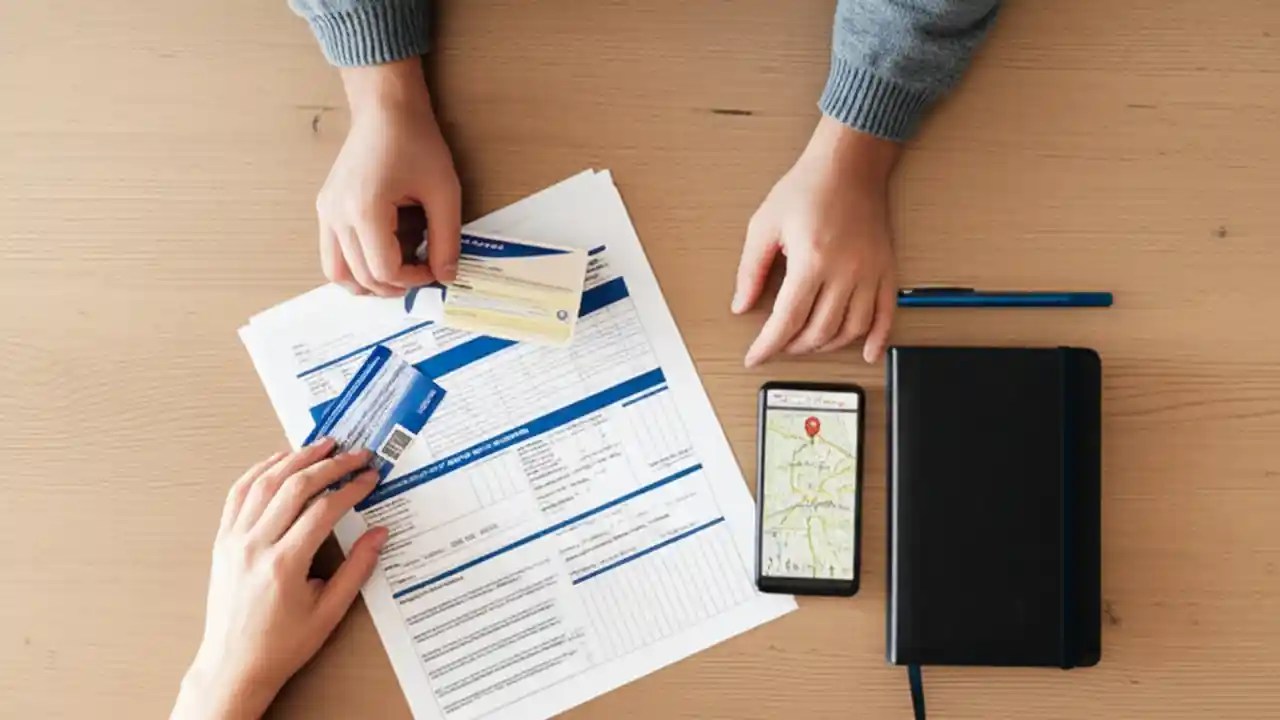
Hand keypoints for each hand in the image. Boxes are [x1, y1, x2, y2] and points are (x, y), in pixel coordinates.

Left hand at [171, 440, 387, 719]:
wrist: (234, 665)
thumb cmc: (281, 645)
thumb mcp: (329, 612)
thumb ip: (357, 569)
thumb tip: (379, 534)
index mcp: (284, 565)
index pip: (323, 509)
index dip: (351, 488)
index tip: (370, 478)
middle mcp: (255, 546)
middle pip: (295, 486)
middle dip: (330, 464)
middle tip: (355, 455)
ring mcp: (234, 540)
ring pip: (265, 482)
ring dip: (296, 458)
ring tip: (322, 445)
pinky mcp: (223, 540)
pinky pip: (239, 493)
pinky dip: (260, 470)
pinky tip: (280, 461)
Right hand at [317, 58, 460, 296]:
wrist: (386, 109)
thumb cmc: (416, 142)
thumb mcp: (444, 192)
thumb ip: (446, 239)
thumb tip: (446, 276)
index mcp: (365, 211)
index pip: (384, 271)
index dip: (414, 279)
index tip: (434, 269)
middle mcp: (336, 215)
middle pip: (360, 278)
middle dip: (394, 284)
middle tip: (421, 272)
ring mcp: (325, 212)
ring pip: (337, 273)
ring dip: (368, 282)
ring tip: (399, 271)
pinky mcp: (324, 208)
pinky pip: (333, 254)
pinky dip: (355, 265)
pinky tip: (383, 252)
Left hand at [732, 115, 900, 365]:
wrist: (848, 165)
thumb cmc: (807, 189)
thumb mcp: (764, 225)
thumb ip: (750, 270)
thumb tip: (742, 305)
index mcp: (811, 260)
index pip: (787, 320)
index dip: (768, 345)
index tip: (755, 356)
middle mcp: (845, 271)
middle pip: (819, 330)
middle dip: (794, 346)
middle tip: (779, 344)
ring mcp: (869, 273)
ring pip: (851, 329)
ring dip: (827, 344)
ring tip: (808, 342)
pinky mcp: (885, 270)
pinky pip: (887, 314)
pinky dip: (878, 339)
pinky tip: (867, 352)